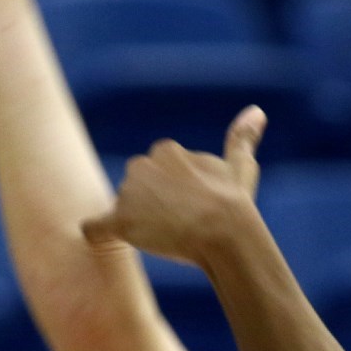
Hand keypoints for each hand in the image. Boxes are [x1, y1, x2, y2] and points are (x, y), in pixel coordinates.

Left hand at [81, 107, 266, 264]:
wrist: (226, 233)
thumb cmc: (235, 203)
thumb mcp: (240, 167)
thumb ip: (241, 139)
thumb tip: (256, 112)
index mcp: (166, 150)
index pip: (158, 174)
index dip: (173, 194)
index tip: (191, 208)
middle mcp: (141, 165)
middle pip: (137, 190)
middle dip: (151, 205)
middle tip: (179, 224)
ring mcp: (128, 193)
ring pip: (123, 209)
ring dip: (138, 223)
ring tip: (167, 237)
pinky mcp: (120, 221)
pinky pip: (94, 227)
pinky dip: (98, 233)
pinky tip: (107, 239)